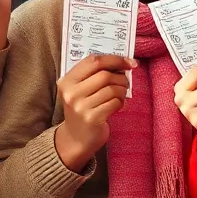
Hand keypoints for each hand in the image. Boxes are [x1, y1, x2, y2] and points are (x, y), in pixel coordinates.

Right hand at [55, 55, 134, 171]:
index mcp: (67, 81)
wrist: (76, 138)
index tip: (129, 62)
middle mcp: (71, 93)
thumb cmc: (84, 108)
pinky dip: (121, 103)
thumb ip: (96, 74)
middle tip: (125, 82)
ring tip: (121, 95)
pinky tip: (118, 106)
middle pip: (105, 75)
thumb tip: (125, 62)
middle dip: (121, 77)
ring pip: (112, 89)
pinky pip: (115, 103)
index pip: (93, 61)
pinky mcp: (91, 118)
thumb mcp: (81, 89)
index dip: (114, 59)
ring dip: (122, 90)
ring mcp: (80, 107)